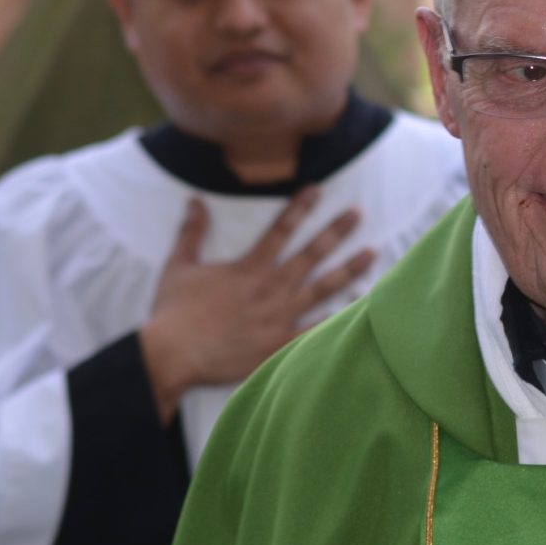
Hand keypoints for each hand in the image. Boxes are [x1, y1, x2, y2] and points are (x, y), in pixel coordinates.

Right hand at [139, 187, 374, 422]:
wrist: (172, 356)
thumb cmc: (173, 312)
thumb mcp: (178, 266)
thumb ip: (192, 232)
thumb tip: (195, 200)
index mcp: (249, 268)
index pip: (280, 229)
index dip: (300, 207)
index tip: (318, 189)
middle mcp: (271, 288)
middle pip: (311, 254)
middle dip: (336, 231)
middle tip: (359, 212)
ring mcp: (279, 317)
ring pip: (323, 288)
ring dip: (350, 269)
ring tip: (374, 253)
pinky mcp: (280, 345)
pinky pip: (316, 331)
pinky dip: (339, 321)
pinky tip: (361, 310)